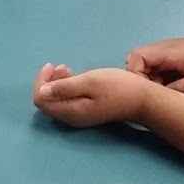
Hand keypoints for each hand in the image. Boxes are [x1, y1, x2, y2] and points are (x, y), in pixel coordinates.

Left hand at [32, 65, 155, 127]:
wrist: (142, 100)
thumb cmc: (117, 87)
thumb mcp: (89, 82)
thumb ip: (64, 87)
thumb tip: (42, 91)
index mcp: (70, 111)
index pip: (41, 100)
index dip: (41, 82)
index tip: (51, 66)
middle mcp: (71, 118)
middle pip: (47, 101)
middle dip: (48, 82)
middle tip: (61, 66)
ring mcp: (79, 116)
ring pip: (57, 101)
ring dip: (57, 83)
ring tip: (67, 69)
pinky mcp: (86, 112)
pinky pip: (67, 101)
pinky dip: (66, 88)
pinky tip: (74, 77)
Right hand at [124, 33, 183, 94]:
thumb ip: (180, 90)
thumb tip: (160, 100)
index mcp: (165, 53)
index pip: (135, 60)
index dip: (135, 77)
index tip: (149, 93)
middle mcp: (159, 50)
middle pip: (133, 63)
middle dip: (139, 81)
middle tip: (157, 93)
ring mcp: (161, 53)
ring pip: (140, 67)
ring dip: (147, 81)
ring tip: (164, 91)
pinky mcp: (165, 58)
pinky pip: (150, 69)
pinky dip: (154, 80)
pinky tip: (169, 88)